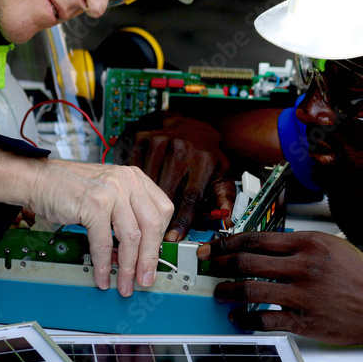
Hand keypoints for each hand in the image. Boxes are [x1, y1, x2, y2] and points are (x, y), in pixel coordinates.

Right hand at [0, 150, 172, 295]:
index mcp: (135, 177)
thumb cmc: (69, 189)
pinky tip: (103, 276)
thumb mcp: (108, 191)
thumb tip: (139, 250)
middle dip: (150, 259)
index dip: (161, 237)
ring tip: (125, 284)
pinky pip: (104, 242)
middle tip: (146, 280)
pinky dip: (105, 264)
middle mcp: (127, 181)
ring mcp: (111, 191)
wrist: (38, 180)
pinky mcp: (94, 204)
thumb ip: (126, 212)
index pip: (163, 210)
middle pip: (152, 226)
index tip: (155, 257)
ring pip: (131, 237)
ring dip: (129, 267)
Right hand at [115, 114, 235, 241]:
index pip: (191, 198)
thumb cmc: (206, 154)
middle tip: (158, 227)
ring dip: (147, 198)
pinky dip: (136, 181)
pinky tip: (140, 187)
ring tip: (147, 208)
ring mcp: (160, 141)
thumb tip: (226, 222)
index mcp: (203, 161)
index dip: (181, 221)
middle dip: (162, 213)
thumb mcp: (221, 175)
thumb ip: (225, 199)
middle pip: (166, 192)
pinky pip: (135, 169)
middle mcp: (182, 149)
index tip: (173, 237)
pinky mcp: (143, 138)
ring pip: (148, 183)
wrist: (190, 124)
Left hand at [199, 231, 362, 348]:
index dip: (228, 243)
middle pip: (247, 262)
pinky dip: (245, 319)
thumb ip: (303, 246)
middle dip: (219, 264)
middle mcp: (305, 266)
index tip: (214, 247)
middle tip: (207, 267)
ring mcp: (304, 295)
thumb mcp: (336, 248)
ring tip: (218, 292)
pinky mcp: (305, 321)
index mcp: (311, 243)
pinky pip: (265, 319)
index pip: (257, 239)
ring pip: (250, 290)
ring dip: (227, 291)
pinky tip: (238, 318)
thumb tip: (267, 247)